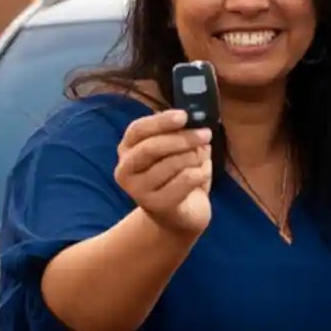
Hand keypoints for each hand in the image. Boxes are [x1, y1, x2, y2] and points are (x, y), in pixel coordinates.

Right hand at [115, 109, 213, 236]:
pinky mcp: (156, 205)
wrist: (179, 216)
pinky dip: (201, 172)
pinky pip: (184, 180)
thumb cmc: (177, 176)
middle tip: (205, 134)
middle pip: (151, 148)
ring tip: (203, 157)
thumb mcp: (175, 150)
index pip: (138, 130)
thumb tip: (195, 120)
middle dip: (182, 139)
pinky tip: (203, 173)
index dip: (161, 121)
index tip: (184, 115)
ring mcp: (138, 191)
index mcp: (127, 149)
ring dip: (194, 156)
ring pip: (170, 164)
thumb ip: (179, 133)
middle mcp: (125, 170)